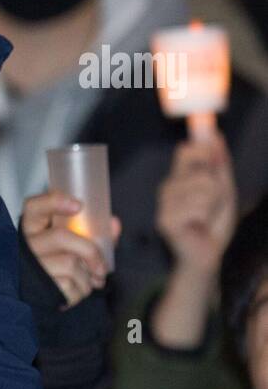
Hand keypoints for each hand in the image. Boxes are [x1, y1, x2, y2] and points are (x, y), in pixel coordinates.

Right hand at [21, 191, 119, 306]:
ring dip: (87, 277)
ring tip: (88, 281)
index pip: (35, 207)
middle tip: (102, 268)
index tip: (78, 205)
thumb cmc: (57, 261)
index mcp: (32, 226)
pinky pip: (67, 287)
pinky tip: (76, 291)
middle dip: (90, 252)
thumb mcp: (69, 242)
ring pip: (69, 265)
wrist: (37, 293)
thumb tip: (114, 224)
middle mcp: (28, 244)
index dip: (54, 202)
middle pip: (61, 237)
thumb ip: (91, 232)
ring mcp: (30, 266)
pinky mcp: (36, 287)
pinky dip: (79, 292)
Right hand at [156, 134, 237, 277]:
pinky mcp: (165, 219)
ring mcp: (164, 204)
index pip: (186, 150)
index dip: (203, 151)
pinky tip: (197, 225)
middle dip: (216, 188)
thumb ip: (219, 163)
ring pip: (202, 189)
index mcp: (179, 178)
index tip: (214, 163)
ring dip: (212, 205)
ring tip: (205, 216)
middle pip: (201, 171)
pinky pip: (197, 207)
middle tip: (211, 204)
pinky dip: (205, 217)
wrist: (207, 254)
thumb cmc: (214, 222)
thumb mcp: (224, 188)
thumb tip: (215, 134)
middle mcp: (168, 187)